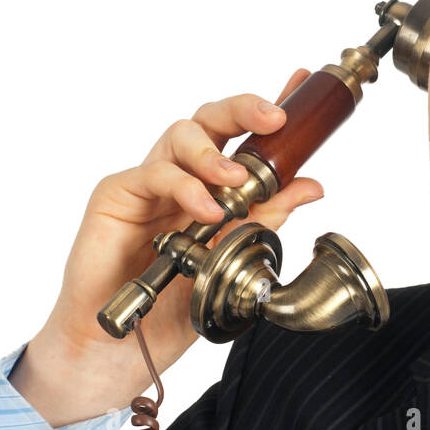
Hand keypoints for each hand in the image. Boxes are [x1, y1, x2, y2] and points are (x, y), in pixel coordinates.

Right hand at [10, 68, 321, 426]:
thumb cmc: (173, 306)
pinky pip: (154, 173)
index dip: (267, 108)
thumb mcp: (235, 258)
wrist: (124, 346)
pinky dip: (186, 188)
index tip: (299, 82)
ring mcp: (149, 182)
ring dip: (215, 153)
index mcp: (212, 187)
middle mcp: (182, 176)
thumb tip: (311, 185)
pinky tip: (206, 211)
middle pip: (210, 120)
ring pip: (181, 135)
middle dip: (244, 109)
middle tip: (274, 117)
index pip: (243, 136)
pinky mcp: (118, 194)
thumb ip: (268, 217)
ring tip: (237, 180)